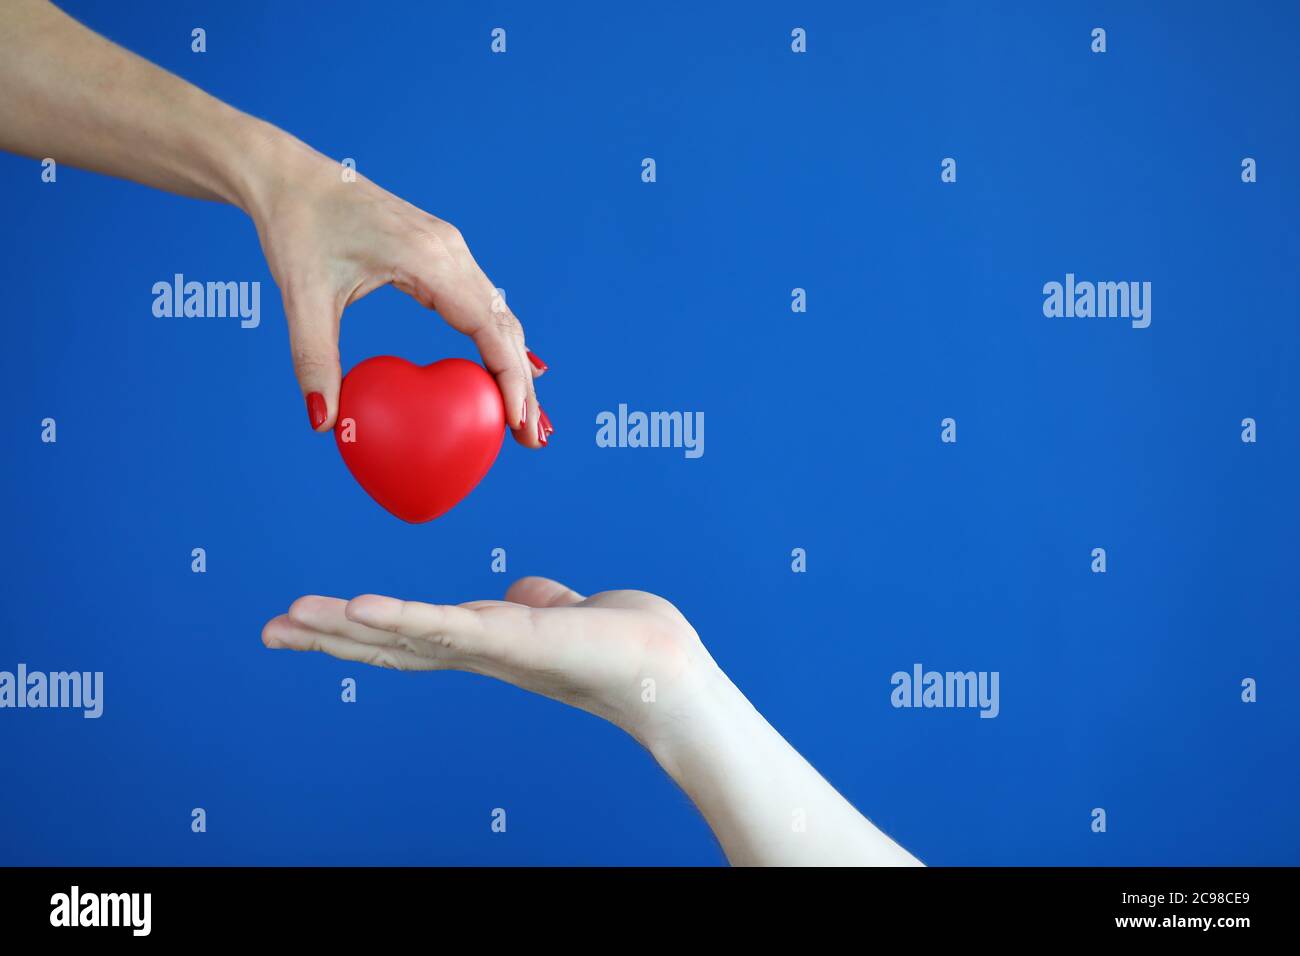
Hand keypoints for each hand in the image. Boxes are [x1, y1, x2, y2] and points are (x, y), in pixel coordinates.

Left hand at [242, 133, 551, 445]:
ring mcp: (451, 250)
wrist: (290, 177)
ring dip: (517, 366)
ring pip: (501, 317)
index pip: (488, 328)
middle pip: (506, 328)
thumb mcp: (301, 297)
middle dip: (524, 386)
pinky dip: (500, 342)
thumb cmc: (296, 229)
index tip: (517, 422)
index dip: (509, 378)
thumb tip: (322, 421)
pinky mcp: (441, 253)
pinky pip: (484, 304)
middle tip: (534, 440)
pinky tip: (515, 368)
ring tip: (528, 418)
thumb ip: (313, 359)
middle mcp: (451, 252)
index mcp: (428, 259)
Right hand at [261, 576, 720, 746]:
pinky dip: (401, 619)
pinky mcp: (518, 640)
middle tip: (269, 630)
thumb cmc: (630, 644)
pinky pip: (450, 628)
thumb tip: (523, 591)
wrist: (675, 676)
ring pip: (407, 637)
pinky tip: (358, 609)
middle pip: (393, 644)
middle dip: (329, 639)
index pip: (411, 634)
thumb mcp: (571, 610)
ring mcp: (496, 649)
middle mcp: (482, 650)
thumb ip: (541, 601)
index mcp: (489, 640)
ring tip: (288, 621)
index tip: (307, 621)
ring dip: (345, 630)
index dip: (358, 630)